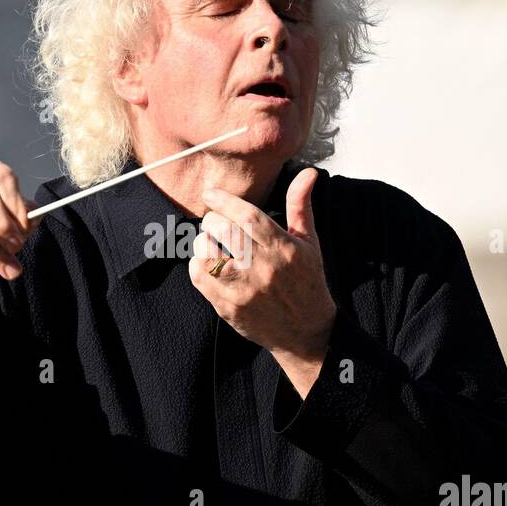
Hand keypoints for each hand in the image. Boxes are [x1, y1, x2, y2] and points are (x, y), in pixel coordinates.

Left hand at [189, 167, 336, 373]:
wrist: (306, 332)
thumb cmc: (307, 282)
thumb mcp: (309, 242)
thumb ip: (300, 205)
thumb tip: (308, 173)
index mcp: (283, 248)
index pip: (247, 216)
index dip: (224, 200)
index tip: (211, 194)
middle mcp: (263, 268)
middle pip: (223, 231)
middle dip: (212, 220)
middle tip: (215, 221)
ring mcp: (243, 290)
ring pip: (206, 253)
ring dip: (203, 241)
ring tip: (212, 241)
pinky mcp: (228, 307)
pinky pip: (199, 277)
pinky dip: (198, 264)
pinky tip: (209, 262)